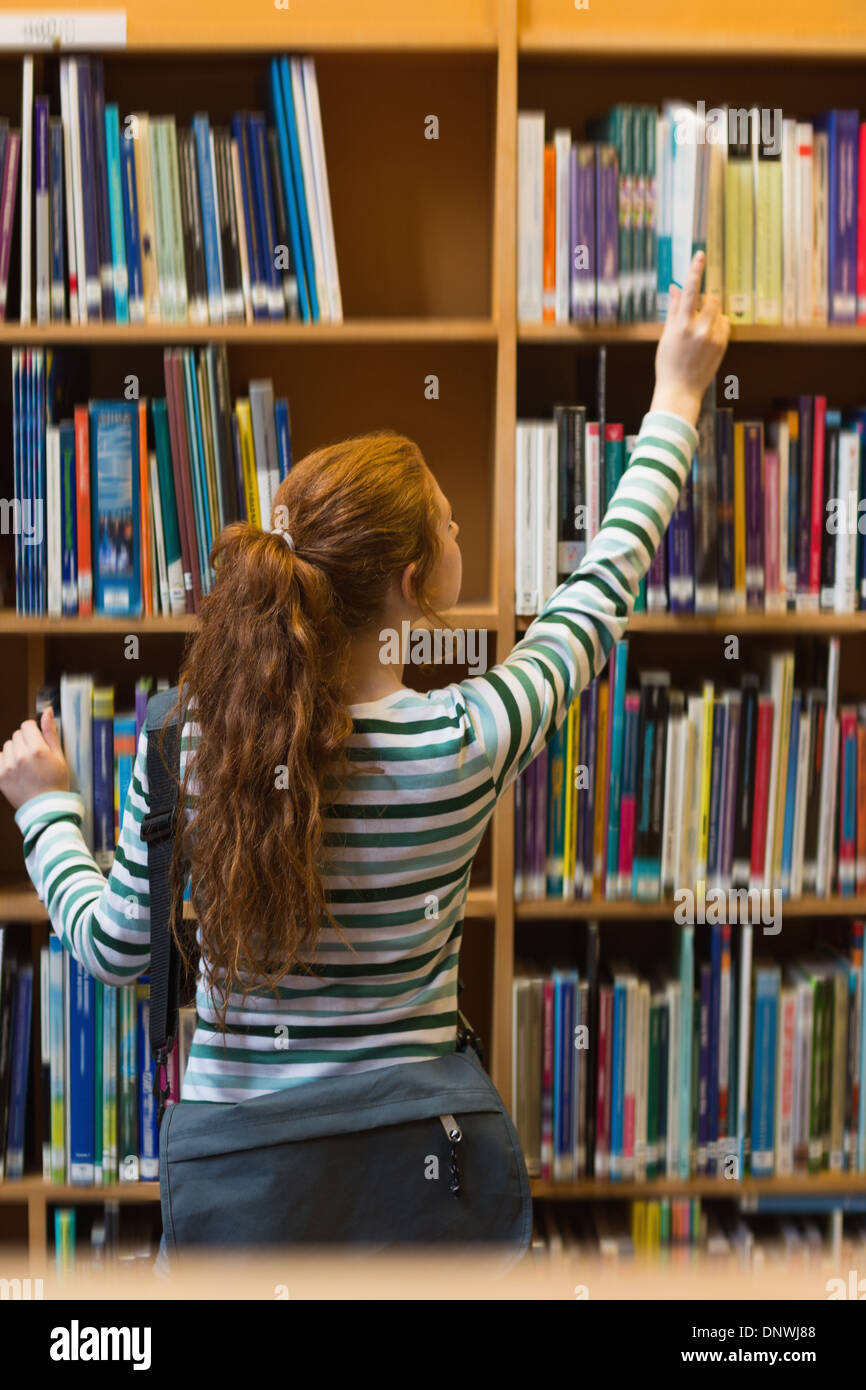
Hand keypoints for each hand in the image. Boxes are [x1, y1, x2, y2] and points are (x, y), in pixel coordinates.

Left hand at [0, 708, 70, 810]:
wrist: (46, 809)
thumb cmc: (56, 783)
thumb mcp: (60, 757)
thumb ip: (51, 732)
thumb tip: (48, 711)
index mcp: (38, 750)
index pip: (26, 725)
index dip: (33, 731)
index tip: (37, 740)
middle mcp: (21, 757)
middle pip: (16, 735)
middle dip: (24, 741)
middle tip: (34, 757)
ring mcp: (8, 767)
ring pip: (7, 746)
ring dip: (14, 752)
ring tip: (25, 765)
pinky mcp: (0, 776)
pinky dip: (6, 762)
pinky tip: (16, 771)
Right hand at [650, 250, 730, 425]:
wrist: (680, 391)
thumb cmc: (669, 364)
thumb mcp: (666, 336)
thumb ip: (674, 310)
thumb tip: (677, 287)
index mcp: (680, 325)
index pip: (690, 291)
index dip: (695, 271)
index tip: (700, 255)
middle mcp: (698, 329)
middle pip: (711, 299)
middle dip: (706, 301)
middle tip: (696, 314)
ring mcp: (712, 338)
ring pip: (719, 311)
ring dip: (712, 313)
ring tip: (700, 329)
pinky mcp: (722, 345)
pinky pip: (725, 324)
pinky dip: (719, 325)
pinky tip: (708, 338)